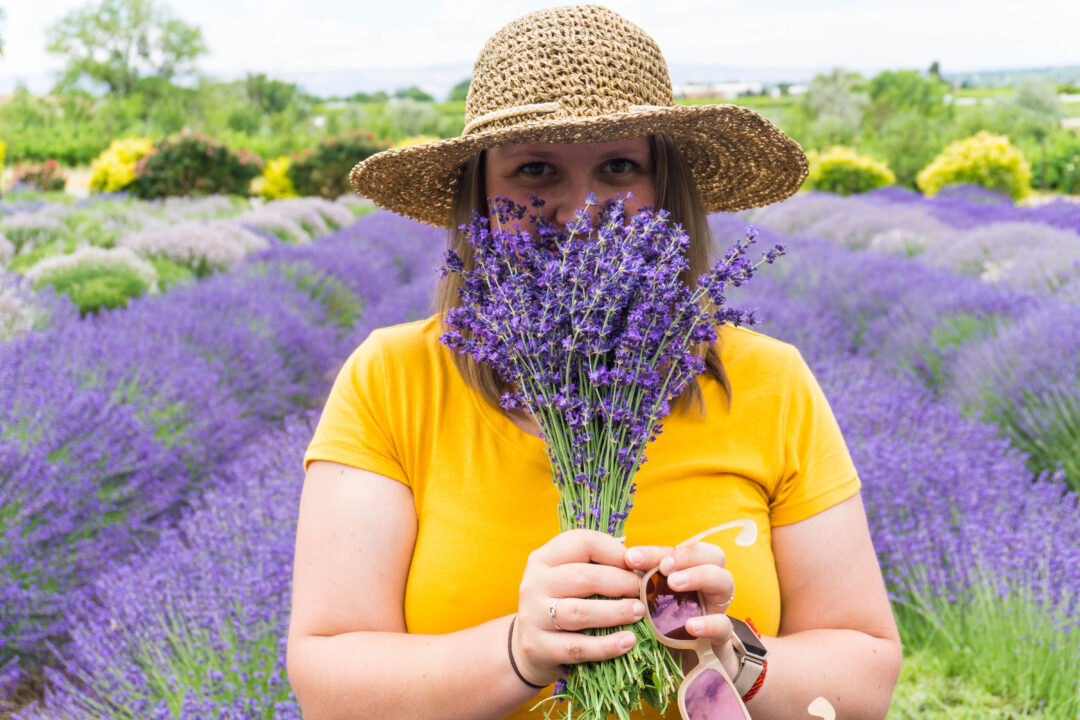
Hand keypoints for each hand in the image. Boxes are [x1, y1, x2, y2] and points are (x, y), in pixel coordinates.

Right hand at [512, 529, 646, 685]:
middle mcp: (534, 583)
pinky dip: (606, 646)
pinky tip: (628, 641)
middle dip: (621, 582)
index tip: (637, 564)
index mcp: (544, 558)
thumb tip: (645, 564)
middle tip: (643, 590)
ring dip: (616, 612)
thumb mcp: (573, 578)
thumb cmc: (564, 603)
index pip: (582, 543)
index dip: (615, 551)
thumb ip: (601, 566)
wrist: (532, 645)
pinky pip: (577, 647)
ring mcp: (533, 616)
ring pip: (579, 612)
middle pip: (584, 577)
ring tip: (639, 612)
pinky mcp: (538, 647)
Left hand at [624, 539, 739, 674]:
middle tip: (663, 568)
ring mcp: (717, 607)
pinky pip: (724, 624)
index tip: (631, 558)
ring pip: (724, 580)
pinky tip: (691, 625)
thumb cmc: (663, 623)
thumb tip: (612, 568)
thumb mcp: (650, 601)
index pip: (678, 550)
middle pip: (712, 554)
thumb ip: (640, 584)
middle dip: (686, 555)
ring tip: (675, 584)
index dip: (655, 551)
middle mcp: (708, 583)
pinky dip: (709, 622)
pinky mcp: (722, 635)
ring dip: (699, 576)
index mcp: (689, 569)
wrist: (685, 662)